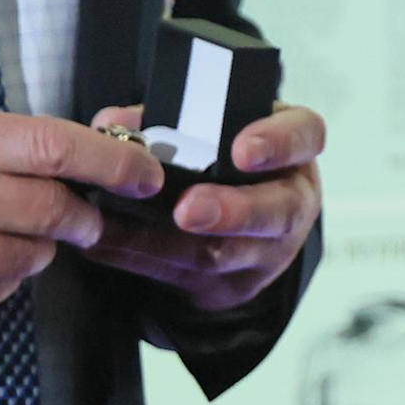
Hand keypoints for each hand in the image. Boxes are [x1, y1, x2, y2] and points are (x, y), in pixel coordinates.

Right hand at [0, 105, 158, 332]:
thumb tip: (59, 161)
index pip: (56, 147)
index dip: (113, 161)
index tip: (145, 171)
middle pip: (53, 210)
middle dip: (82, 215)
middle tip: (87, 214)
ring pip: (29, 259)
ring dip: (41, 249)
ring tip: (22, 236)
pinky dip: (0, 282)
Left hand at [84, 101, 325, 317]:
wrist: (246, 217)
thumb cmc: (228, 158)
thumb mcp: (219, 128)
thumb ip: (169, 119)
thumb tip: (113, 122)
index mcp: (292, 149)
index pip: (303, 138)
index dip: (277, 144)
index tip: (242, 151)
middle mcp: (291, 202)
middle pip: (274, 212)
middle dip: (230, 212)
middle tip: (187, 210)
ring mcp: (267, 250)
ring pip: (223, 253)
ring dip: (164, 241)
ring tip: (116, 228)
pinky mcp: (232, 284)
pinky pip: (184, 276)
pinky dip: (137, 257)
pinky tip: (102, 243)